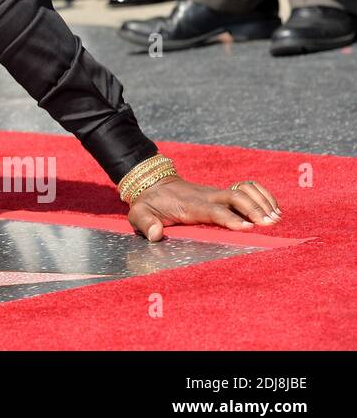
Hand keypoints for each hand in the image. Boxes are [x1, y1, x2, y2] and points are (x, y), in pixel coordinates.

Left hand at [127, 176, 281, 241]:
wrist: (153, 183)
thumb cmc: (149, 203)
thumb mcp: (139, 213)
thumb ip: (145, 223)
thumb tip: (155, 234)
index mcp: (190, 205)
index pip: (213, 210)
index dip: (230, 218)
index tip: (247, 228)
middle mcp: (206, 196)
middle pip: (234, 197)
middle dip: (254, 209)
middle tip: (271, 224)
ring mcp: (215, 193)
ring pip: (243, 191)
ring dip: (261, 202)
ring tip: (277, 218)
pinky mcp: (221, 193)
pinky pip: (245, 188)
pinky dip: (261, 194)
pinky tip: (274, 207)